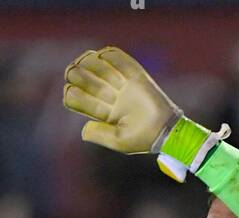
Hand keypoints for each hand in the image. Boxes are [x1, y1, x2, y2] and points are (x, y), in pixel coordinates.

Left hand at [63, 46, 181, 154]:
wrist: (166, 130)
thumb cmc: (143, 139)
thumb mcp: (119, 142)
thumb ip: (100, 135)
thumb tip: (82, 130)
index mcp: (103, 112)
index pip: (80, 99)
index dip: (72, 93)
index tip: (71, 92)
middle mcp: (110, 96)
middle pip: (85, 79)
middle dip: (76, 73)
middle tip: (73, 71)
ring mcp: (122, 84)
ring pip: (98, 65)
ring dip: (88, 61)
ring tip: (86, 61)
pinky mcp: (135, 74)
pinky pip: (118, 58)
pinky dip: (109, 54)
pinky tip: (102, 56)